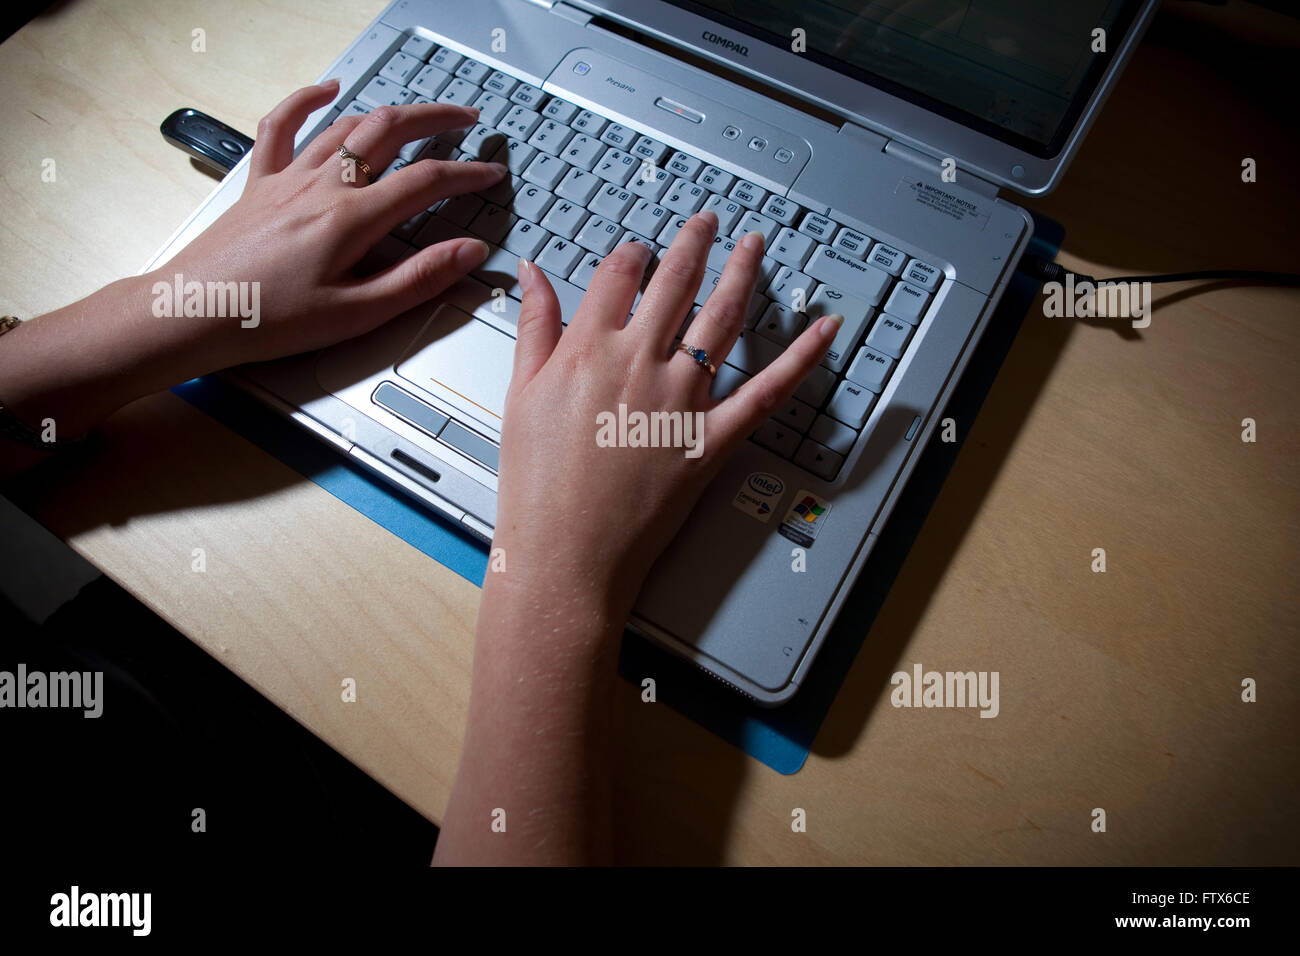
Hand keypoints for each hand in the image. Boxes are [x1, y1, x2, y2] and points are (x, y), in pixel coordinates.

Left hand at [0, 83, 507, 473]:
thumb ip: (418, 279)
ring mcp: (288, 177)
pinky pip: (283, 125)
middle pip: (390, 131)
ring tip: (418, 114)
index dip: (467, 175)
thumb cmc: (268, 320)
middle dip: (436, 119)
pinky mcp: (260, 182)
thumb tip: (468, 252)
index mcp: (351, 220)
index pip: (426, 182)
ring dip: (389, 112)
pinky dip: (307, 100)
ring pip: (348, 125)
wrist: (193, 313)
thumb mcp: (357, 314)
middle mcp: (322, 186)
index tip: (491, 174)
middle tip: (467, 121)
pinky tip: (327, 90)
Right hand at [491, 211, 842, 615]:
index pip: (620, 275)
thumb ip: (535, 327)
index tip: (640, 247)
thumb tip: (533, 273)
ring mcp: (682, 400)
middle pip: (676, 282)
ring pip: (722, 318)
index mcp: (588, 349)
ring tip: (753, 244)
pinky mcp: (713, 440)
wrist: (564, 555)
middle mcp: (640, 364)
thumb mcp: (519, 395)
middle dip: (694, 242)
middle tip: (708, 221)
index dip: (634, 252)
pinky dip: (801, 357)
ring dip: (742, 273)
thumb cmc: (536, 487)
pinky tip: (824, 328)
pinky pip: (769, 391)